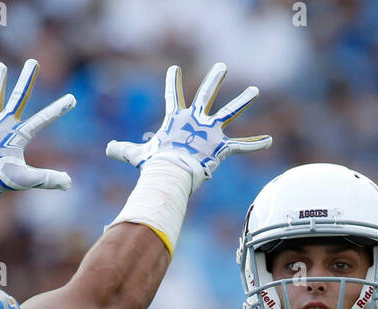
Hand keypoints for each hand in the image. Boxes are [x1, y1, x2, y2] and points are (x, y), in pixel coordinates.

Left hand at [0, 58, 75, 196]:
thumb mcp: (25, 179)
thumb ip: (47, 179)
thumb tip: (68, 183)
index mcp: (18, 134)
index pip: (43, 120)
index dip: (58, 109)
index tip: (71, 98)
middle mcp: (3, 122)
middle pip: (17, 97)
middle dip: (27, 79)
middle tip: (33, 61)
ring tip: (0, 65)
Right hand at [105, 63, 269, 191]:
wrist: (170, 174)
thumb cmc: (153, 165)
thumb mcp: (136, 155)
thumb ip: (123, 150)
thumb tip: (108, 149)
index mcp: (176, 120)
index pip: (173, 95)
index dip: (172, 82)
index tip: (175, 68)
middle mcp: (195, 120)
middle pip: (207, 94)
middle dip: (215, 79)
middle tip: (222, 66)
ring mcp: (210, 131)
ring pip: (230, 112)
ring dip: (243, 100)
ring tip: (254, 90)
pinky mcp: (220, 146)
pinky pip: (240, 145)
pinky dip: (255, 144)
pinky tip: (269, 140)